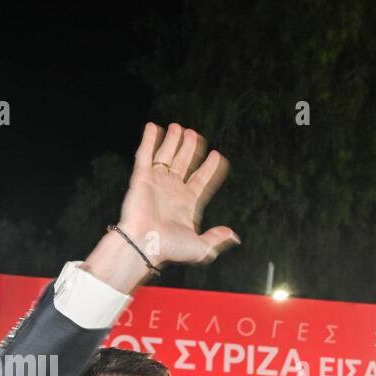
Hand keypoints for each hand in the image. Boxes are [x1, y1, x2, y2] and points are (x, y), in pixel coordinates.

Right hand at [119, 123, 239, 266]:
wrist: (143, 244)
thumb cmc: (169, 248)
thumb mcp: (201, 248)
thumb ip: (216, 239)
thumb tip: (234, 235)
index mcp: (187, 204)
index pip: (201, 180)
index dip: (210, 168)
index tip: (217, 155)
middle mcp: (172, 191)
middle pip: (184, 163)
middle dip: (189, 149)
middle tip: (193, 133)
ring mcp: (157, 183)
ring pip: (166, 156)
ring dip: (172, 141)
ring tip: (178, 127)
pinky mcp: (141, 178)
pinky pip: (145, 154)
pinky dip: (148, 140)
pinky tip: (152, 127)